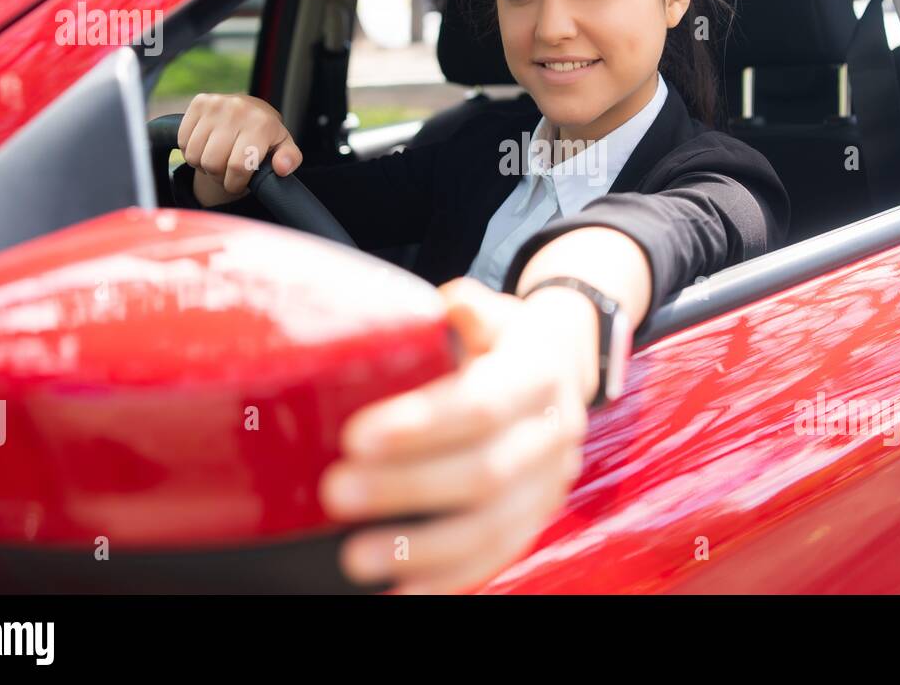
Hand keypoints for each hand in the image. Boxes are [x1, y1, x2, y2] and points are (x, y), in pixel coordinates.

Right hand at [178, 92, 301, 204]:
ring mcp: (216, 104)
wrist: (251, 109)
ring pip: (194, 155)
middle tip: (227, 171)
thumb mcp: (283, 147)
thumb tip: (282, 168)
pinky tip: (206, 146)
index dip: (235, 183)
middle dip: (219, 176)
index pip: (238, 167)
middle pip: (213, 163)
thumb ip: (289, 159)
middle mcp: (238, 110)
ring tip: (218, 159)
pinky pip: (183, 142)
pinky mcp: (198, 102)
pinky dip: (191, 151)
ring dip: (204, 165)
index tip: (238, 183)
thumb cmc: (266, 135)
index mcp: (262, 123)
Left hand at [318, 276, 598, 593]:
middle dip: (406, 488)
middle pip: (485, 473)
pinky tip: (398, 592)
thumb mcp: (496, 313)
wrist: (564, 371)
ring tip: (356, 557)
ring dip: (421, 549)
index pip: (483, 404)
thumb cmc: (507, 342)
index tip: (356, 436)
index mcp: (538, 375)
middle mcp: (552, 434)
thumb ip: (468, 312)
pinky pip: (496, 559)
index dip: (422, 425)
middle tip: (335, 492)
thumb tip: (445, 308)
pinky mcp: (536, 522)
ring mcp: (549, 485)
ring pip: (493, 529)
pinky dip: (446, 582)